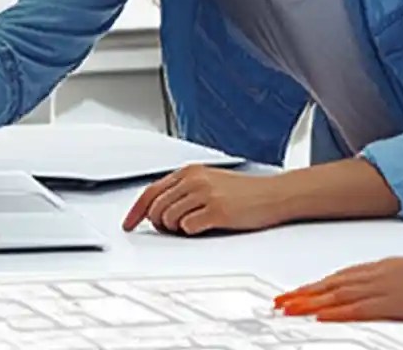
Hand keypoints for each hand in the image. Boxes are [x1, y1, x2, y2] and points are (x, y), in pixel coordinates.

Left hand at [122, 166, 286, 235]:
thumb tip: (156, 210)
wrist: (274, 195)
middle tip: (174, 227)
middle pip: (155, 207)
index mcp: (190, 172)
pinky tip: (206, 226)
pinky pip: (187, 227)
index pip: (151, 191)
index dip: (136, 211)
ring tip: (195, 224)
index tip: (128, 224)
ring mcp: (206, 194)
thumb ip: (183, 190)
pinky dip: (192, 231)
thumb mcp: (210, 182)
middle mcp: (195, 179)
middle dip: (159, 223)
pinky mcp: (217, 210)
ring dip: (176, 228)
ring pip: (168, 219)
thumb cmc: (244, 193)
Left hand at [275, 257, 402, 321]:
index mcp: (382, 265)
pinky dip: (336, 313)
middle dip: (304, 294)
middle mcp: (377, 274)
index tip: (298, 290)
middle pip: (332, 285)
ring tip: (289, 309)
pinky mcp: (392, 304)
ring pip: (337, 296)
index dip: (316, 283)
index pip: (340, 275)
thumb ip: (391, 279)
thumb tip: (375, 288)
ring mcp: (383, 288)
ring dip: (310, 303)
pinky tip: (321, 317)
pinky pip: (357, 309)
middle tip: (280, 301)